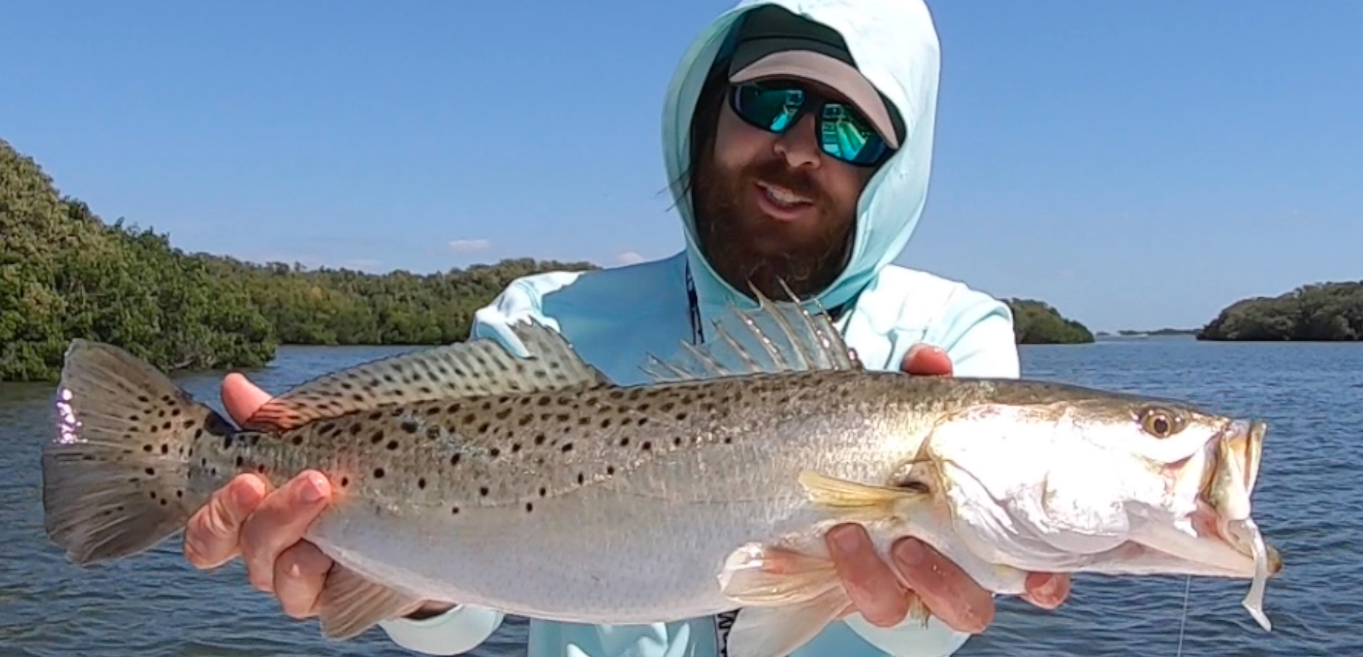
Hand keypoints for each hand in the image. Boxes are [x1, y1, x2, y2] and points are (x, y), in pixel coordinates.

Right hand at [182, 373, 453, 620]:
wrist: (430, 522)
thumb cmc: (365, 474)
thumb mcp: (321, 443)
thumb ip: (274, 423)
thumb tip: (233, 385)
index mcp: (254, 516)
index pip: (207, 530)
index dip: (214, 511)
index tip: (247, 478)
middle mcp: (266, 551)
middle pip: (230, 545)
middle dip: (254, 511)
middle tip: (303, 478)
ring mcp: (294, 580)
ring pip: (266, 568)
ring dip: (288, 529)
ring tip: (324, 494)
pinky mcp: (328, 600)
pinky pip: (302, 594)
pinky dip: (310, 568)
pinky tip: (334, 548)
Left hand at [822, 344, 1070, 632]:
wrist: (805, 454)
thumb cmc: (883, 430)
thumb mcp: (906, 403)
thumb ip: (924, 382)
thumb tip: (926, 359)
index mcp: (980, 528)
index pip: (1032, 570)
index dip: (1042, 582)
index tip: (1038, 583)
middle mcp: (942, 566)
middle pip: (966, 605)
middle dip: (941, 581)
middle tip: (906, 543)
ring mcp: (889, 581)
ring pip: (896, 608)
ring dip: (871, 578)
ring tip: (842, 531)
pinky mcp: (839, 584)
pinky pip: (831, 600)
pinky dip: (805, 573)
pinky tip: (778, 555)